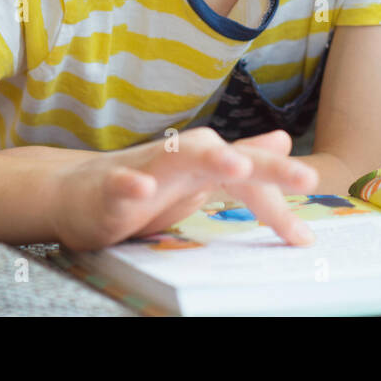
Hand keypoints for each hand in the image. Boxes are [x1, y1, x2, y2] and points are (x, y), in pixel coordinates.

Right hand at [50, 126, 318, 251]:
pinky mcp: (110, 188)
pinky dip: (131, 182)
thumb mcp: (199, 178)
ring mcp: (145, 170)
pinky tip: (143, 188)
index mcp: (204, 163)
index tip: (304, 241)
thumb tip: (282, 139)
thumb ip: (240, 161)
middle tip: (305, 176)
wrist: (75, 192)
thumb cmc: (145, 185)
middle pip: (226, 153)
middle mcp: (180, 160)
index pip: (250, 176)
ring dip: (208, 156)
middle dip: (265, 163)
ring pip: (178, 155)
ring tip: (236, 165)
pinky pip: (121, 182)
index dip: (279, 204)